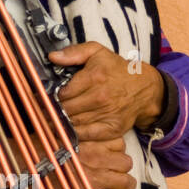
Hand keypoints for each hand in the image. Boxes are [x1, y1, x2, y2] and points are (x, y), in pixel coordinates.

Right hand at [0, 136, 135, 188]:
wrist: (25, 173)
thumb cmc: (37, 153)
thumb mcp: (55, 133)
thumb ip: (69, 129)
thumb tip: (68, 119)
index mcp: (91, 142)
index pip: (118, 142)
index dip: (115, 149)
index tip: (109, 153)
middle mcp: (98, 159)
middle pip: (126, 161)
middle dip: (121, 166)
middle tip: (113, 170)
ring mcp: (98, 179)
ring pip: (127, 181)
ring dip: (125, 184)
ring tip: (119, 187)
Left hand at [48, 42, 164, 140]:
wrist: (144, 88)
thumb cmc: (117, 70)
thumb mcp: (97, 52)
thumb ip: (74, 52)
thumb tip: (53, 57)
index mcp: (94, 77)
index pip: (63, 92)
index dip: (50, 97)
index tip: (45, 99)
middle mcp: (100, 97)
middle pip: (66, 109)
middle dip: (54, 111)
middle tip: (45, 112)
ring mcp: (106, 114)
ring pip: (74, 123)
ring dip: (60, 124)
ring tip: (51, 122)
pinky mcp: (111, 128)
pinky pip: (86, 135)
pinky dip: (74, 135)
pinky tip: (66, 131)